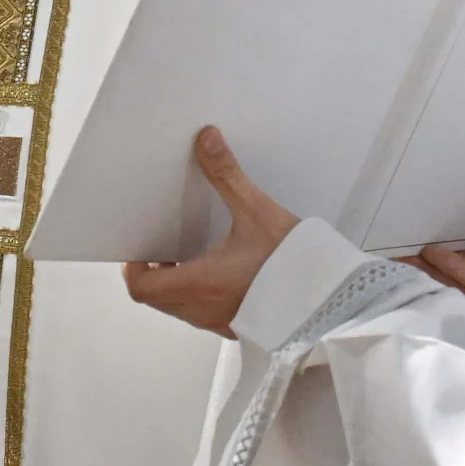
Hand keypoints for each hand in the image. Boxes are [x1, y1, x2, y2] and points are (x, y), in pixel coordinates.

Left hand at [123, 127, 296, 336]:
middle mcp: (203, 310)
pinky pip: (203, 314)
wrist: (331, 301)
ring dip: (174, 284)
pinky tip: (217, 270)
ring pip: (179, 309)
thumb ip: (227, 176)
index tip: (140, 244)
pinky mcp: (241, 327)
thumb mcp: (257, 212)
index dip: (133, 267)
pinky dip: (197, 294)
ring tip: (188, 253)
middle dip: (153, 272)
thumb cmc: (292, 262)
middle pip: (157, 299)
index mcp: (199, 284)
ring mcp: (222, 323)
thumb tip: (205, 138)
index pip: (142, 287)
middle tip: (162, 243)